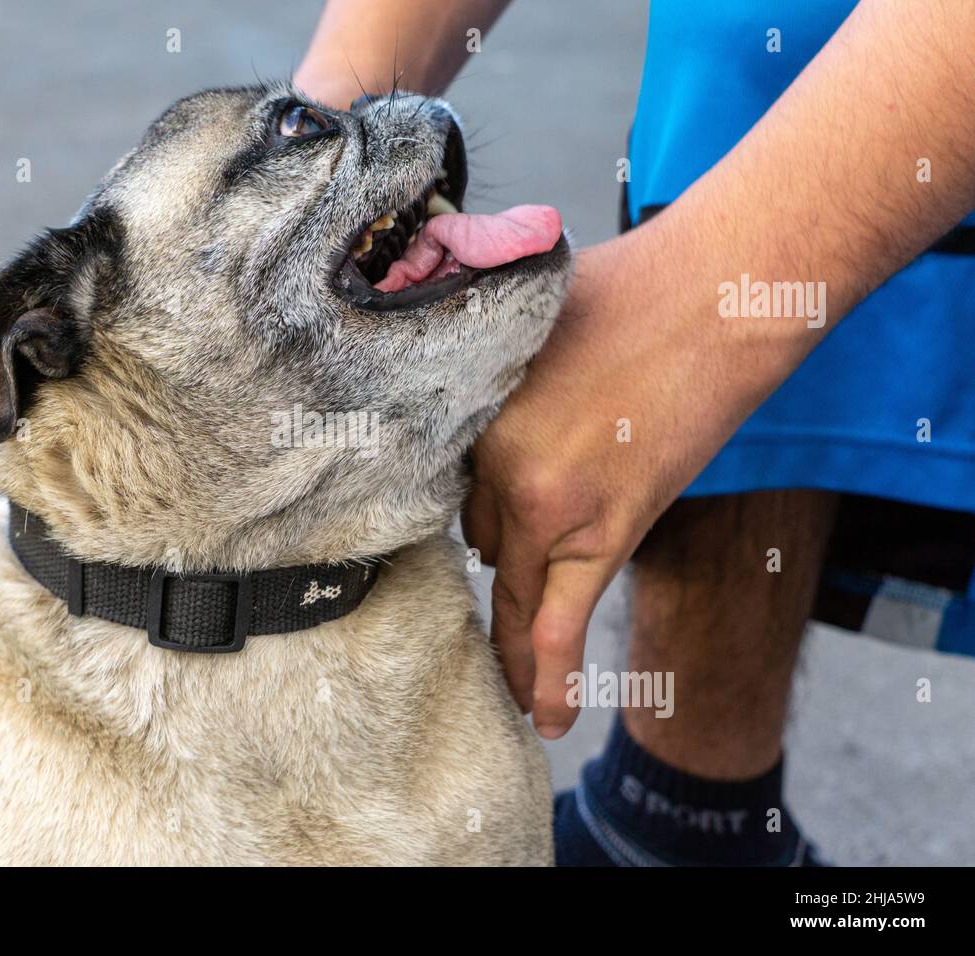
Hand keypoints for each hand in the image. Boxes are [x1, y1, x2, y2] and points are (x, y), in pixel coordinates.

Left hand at [462, 228, 786, 737]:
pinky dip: (547, 673)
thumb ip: (491, 370)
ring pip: (510, 584)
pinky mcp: (605, 533)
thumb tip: (471, 386)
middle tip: (513, 561)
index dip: (471, 495)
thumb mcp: (526, 319)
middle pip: (478, 536)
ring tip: (508, 673)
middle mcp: (495, 464)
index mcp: (470, 409)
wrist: (718, 296)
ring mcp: (546, 506)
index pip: (449, 485)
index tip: (475, 515)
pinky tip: (541, 717)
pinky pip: (560, 623)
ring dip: (514, 617)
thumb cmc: (630, 293)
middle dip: (496, 542)